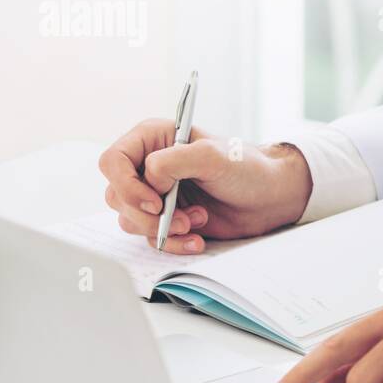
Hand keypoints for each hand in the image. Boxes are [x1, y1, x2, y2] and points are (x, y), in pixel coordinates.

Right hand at [98, 119, 312, 253]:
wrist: (270, 197)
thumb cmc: (246, 167)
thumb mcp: (212, 155)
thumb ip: (172, 161)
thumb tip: (148, 181)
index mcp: (152, 139)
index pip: (112, 161)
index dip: (125, 185)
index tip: (155, 201)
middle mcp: (148, 166)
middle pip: (116, 196)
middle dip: (147, 214)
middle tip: (184, 218)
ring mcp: (156, 194)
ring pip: (130, 220)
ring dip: (163, 229)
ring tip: (198, 221)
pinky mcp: (167, 219)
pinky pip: (152, 238)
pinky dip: (173, 242)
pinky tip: (198, 239)